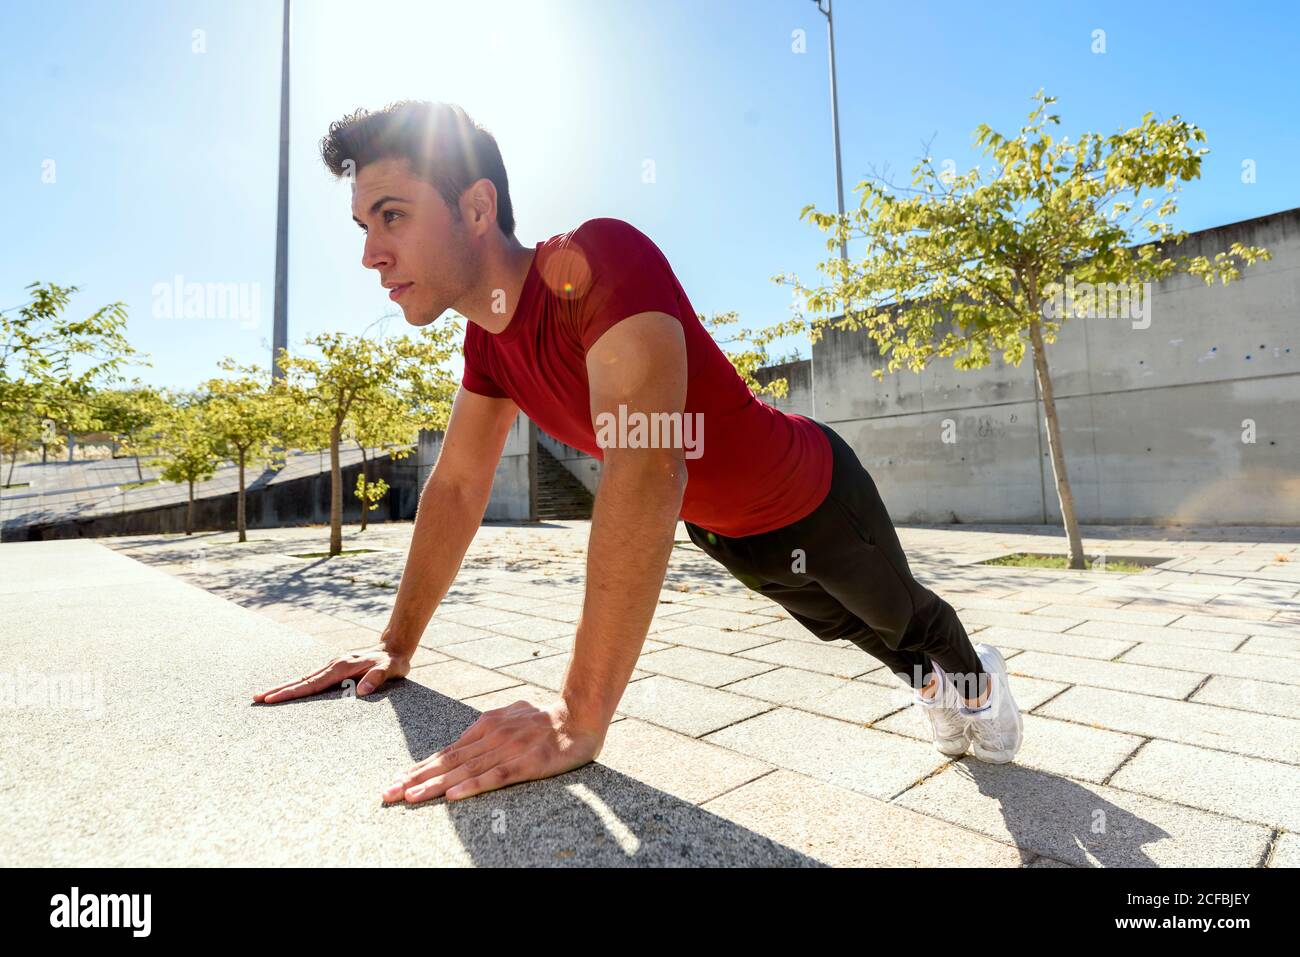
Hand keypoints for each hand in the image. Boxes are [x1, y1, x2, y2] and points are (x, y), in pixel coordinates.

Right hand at [253, 645, 410, 703]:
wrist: (395, 647)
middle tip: (256, 698)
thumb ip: (378, 678)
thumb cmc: (393, 662)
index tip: (272, 699)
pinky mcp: (334, 670)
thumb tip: (362, 691)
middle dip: (279, 690)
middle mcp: (333, 666)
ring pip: (304, 679)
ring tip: (264, 696)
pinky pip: (311, 679)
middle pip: (301, 680)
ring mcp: (332, 667)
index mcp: (341, 667)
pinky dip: (297, 685)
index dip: (291, 693)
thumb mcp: (392, 670)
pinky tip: (288, 691)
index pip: (311, 684)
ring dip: (284, 687)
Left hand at [382, 699, 605, 803]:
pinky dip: (471, 786)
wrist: (579, 715)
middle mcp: (491, 737)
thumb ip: (489, 727)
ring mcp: (507, 750)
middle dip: (415, 778)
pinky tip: (452, 796)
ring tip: (410, 797)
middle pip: (447, 762)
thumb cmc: (546, 718)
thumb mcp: (511, 714)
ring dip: (434, 786)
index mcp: (486, 726)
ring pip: (464, 771)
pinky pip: (494, 777)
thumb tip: (467, 739)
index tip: (397, 779)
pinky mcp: (525, 764)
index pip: (447, 751)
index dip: (420, 767)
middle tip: (389, 793)